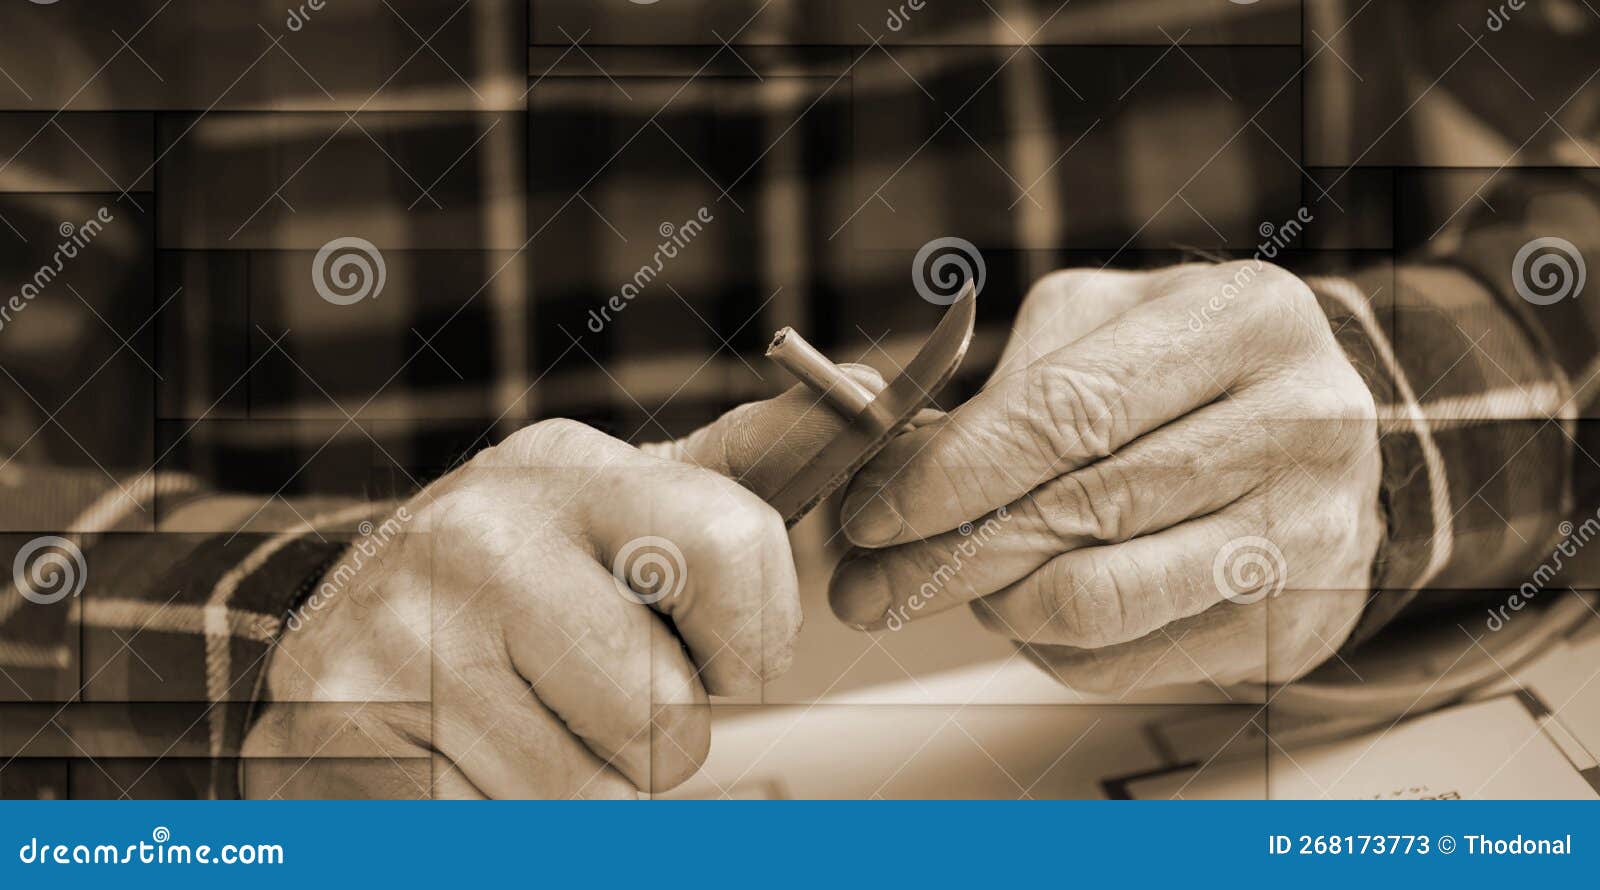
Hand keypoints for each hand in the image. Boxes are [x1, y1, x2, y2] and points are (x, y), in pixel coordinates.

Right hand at [243, 368, 881, 797]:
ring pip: (599, 793)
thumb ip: (732, 473)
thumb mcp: (607, 506)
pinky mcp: (351, 732)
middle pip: (671, 711)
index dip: (756, 638)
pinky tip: (466, 765)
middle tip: (591, 699)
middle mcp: (482, 535)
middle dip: (659, 737)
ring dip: (585, 791)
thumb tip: (876, 403)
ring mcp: (408, 636)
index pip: (737, 546)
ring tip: (523, 729)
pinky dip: (509, 821)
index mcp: (566, 469)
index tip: (723, 658)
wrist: (325, 639)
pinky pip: (515, 831)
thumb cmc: (505, 585)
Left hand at [829, 263, 1382, 692]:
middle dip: (945, 557)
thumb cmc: (1187, 366)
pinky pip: (1125, 660)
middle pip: (1080, 514)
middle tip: (863, 588)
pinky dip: (1050, 644)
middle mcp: (1298, 425)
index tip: (873, 515)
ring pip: (1099, 603)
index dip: (956, 472)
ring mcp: (1307, 536)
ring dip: (998, 603)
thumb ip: (1001, 386)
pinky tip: (1035, 604)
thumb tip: (885, 468)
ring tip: (965, 580)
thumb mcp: (1103, 325)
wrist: (1332, 431)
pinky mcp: (1294, 625)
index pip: (1072, 411)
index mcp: (1244, 321)